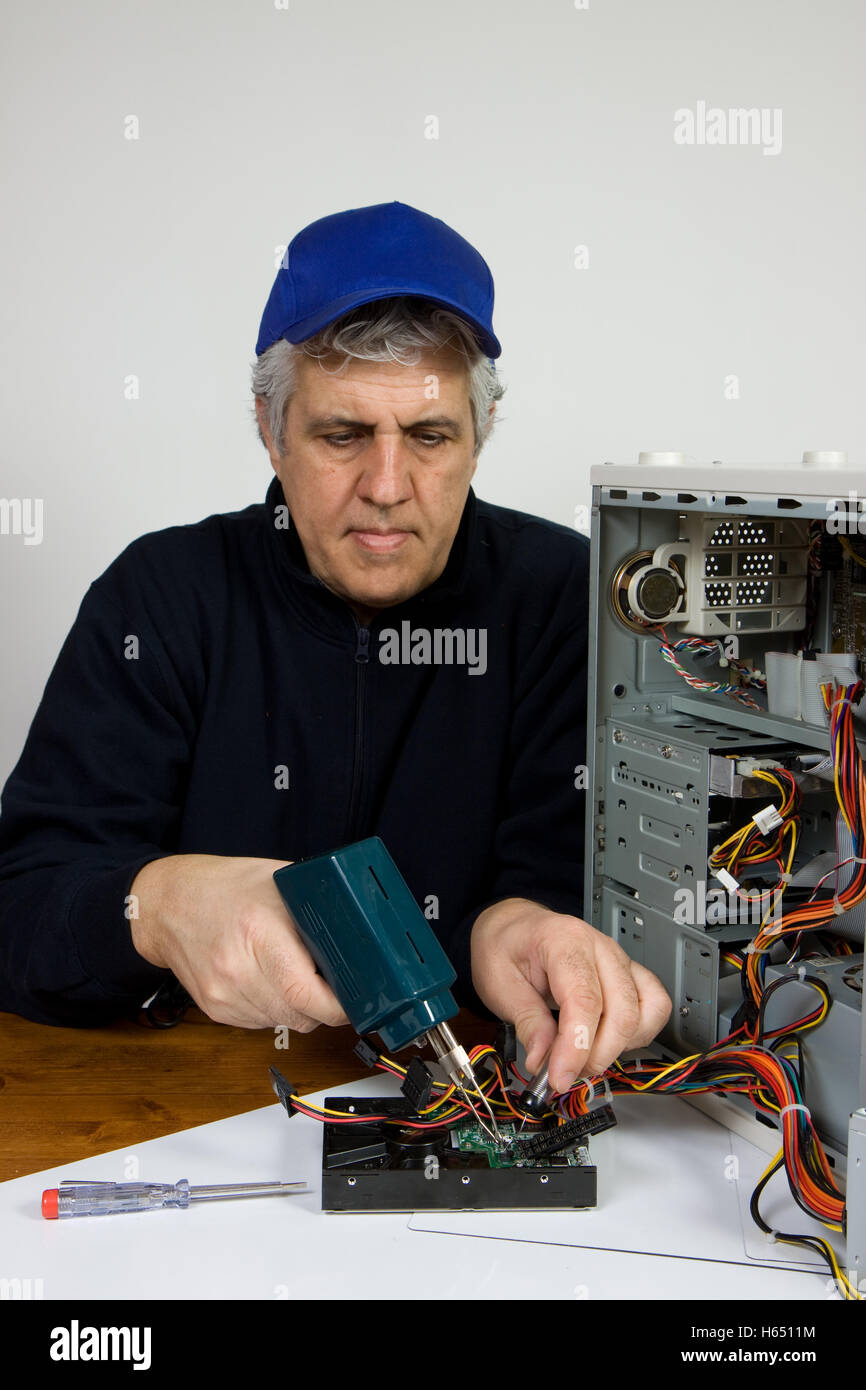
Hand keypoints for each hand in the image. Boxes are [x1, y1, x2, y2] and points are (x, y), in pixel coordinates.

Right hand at [130, 854, 348, 1032]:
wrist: (167, 904)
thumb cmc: (224, 887)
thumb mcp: (280, 882)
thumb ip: (317, 911)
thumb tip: (359, 938)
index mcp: (257, 932)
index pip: (305, 992)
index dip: (339, 1005)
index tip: (358, 999)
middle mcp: (236, 969)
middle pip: (300, 1015)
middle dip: (327, 1006)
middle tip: (334, 982)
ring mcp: (222, 994)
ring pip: (284, 1023)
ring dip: (301, 1008)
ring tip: (296, 973)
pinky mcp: (215, 1010)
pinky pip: (263, 1023)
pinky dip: (277, 1008)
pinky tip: (271, 980)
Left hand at [470, 898, 670, 1092]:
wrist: (514, 928)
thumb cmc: (505, 947)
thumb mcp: (498, 983)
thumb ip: (526, 1022)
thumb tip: (544, 1061)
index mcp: (564, 941)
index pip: (585, 1001)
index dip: (576, 1048)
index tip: (559, 1077)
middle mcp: (600, 948)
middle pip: (622, 1013)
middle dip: (595, 1056)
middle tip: (563, 1072)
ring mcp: (619, 960)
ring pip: (646, 1012)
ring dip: (618, 1047)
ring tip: (583, 1055)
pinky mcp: (629, 974)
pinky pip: (654, 1007)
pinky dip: (637, 1034)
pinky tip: (607, 1040)